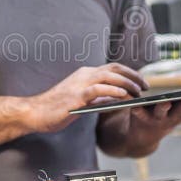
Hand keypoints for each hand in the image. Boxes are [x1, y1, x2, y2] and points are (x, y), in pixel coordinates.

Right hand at [26, 63, 148, 132]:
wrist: (35, 112)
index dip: (130, 73)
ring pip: (109, 76)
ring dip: (127, 83)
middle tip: (146, 86)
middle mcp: (84, 75)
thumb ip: (97, 97)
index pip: (113, 68)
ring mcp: (80, 84)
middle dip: (133, 76)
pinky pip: (98, 90)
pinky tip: (123, 95)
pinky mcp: (76, 96)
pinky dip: (113, 90)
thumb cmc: (56, 108)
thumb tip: (115, 97)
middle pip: (115, 69)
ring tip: (139, 92)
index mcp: (86, 74)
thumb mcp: (81, 100)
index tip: (142, 82)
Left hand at [125, 89, 180, 155]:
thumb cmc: (169, 116)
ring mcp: (159, 119)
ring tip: (165, 102)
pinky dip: (137, 109)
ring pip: (163, 112)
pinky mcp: (143, 118)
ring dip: (164, 107)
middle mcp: (176, 116)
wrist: (143, 138)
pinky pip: (139, 113)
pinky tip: (134, 105)